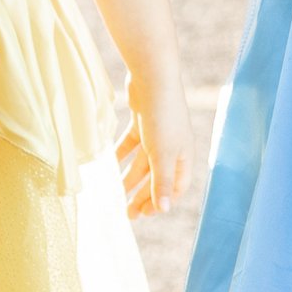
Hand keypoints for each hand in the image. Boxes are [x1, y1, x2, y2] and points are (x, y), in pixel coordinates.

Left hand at [117, 73, 192, 218]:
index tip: (143, 214)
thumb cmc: (163, 117)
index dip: (161, 202)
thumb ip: (162, 182)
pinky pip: (131, 145)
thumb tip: (164, 210)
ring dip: (130, 178)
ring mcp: (157, 133)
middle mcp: (173, 146)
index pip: (176, 187)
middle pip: (158, 177)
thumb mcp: (162, 154)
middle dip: (143, 194)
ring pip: (143, 162)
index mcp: (183, 156)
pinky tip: (108, 164)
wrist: (153, 77)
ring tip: (115, 193)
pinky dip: (121, 155)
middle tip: (127, 213)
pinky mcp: (142, 121)